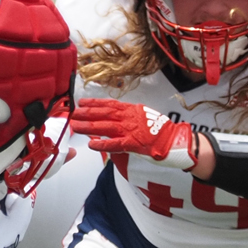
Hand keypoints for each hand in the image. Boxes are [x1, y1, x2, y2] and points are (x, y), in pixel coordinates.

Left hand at [69, 99, 195, 170]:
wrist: (175, 139)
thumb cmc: (162, 129)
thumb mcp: (145, 114)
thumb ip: (130, 115)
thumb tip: (117, 115)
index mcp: (132, 109)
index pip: (109, 104)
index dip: (94, 103)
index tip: (82, 102)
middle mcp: (129, 118)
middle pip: (103, 114)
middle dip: (86, 113)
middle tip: (73, 114)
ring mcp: (130, 130)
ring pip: (105, 127)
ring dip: (88, 127)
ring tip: (75, 127)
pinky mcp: (133, 144)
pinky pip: (115, 144)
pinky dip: (102, 144)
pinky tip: (91, 144)